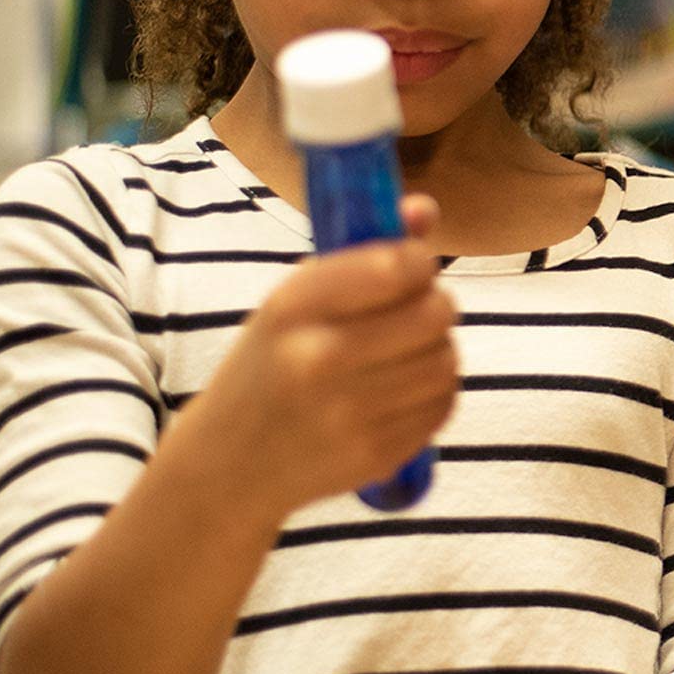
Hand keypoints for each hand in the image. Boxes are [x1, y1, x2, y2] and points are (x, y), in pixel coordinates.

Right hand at [176, 194, 456, 516]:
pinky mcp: (374, 454)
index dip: (418, 261)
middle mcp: (318, 359)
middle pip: (433, 314)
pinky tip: (403, 389)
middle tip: (417, 310)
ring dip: (440, 349)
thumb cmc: (268, 366)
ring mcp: (347, 413)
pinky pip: (442, 405)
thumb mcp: (294, 303)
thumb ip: (363, 255)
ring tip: (410, 350)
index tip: (412, 267)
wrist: (227, 465)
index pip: (395, 266)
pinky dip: (435, 392)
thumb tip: (425, 209)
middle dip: (436, 305)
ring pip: (446, 360)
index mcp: (292, 307)